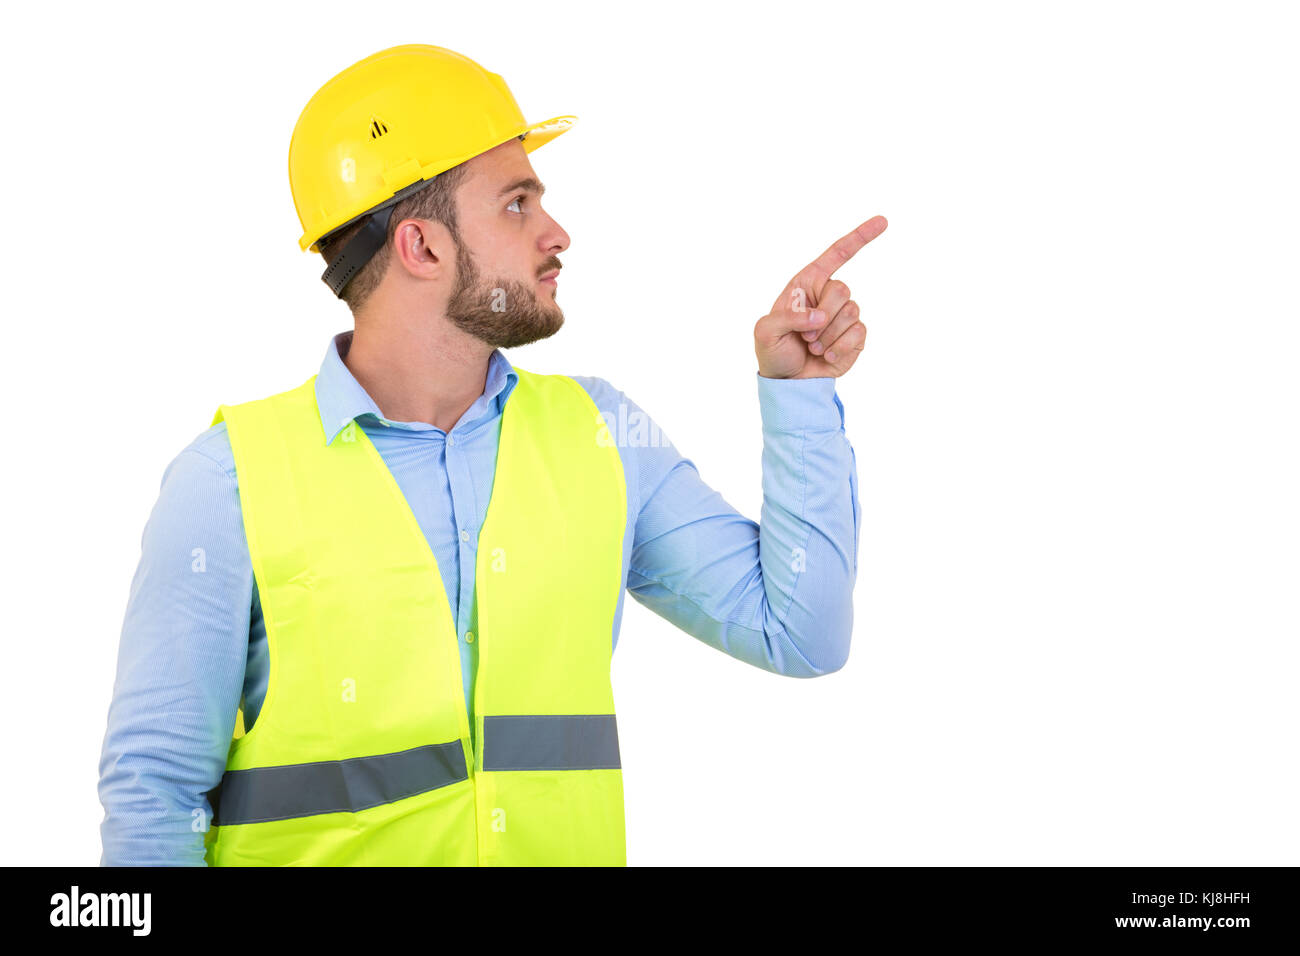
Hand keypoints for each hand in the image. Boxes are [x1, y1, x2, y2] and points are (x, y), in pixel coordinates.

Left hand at [753, 215, 886, 378]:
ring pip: (851, 312)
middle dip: (823, 316)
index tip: (883, 221)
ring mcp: (844, 315)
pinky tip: (826, 355)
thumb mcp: (765, 331)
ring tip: (813, 345)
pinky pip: (858, 332)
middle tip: (805, 335)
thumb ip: (787, 317)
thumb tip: (820, 316)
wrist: (789, 382)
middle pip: (842, 289)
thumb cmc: (774, 351)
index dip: (859, 237)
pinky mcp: (855, 335)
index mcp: (806, 284)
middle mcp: (828, 295)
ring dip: (828, 335)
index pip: (836, 255)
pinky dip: (840, 347)